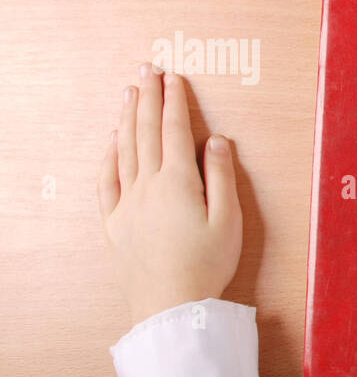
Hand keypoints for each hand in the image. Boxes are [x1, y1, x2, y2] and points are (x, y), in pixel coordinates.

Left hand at [99, 63, 242, 323]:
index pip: (175, 131)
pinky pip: (107, 180)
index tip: (173, 77)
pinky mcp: (116, 223)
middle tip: (147, 70)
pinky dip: (109, 155)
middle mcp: (148, 187)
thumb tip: (217, 141)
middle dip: (148, 98)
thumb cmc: (207, 266)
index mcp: (178, 183)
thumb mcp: (229, 222)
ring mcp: (128, 204)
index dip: (174, 101)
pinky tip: (112, 140)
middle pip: (147, 133)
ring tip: (129, 93)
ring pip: (125, 150)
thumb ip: (222, 177)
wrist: (170, 306)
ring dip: (128, 118)